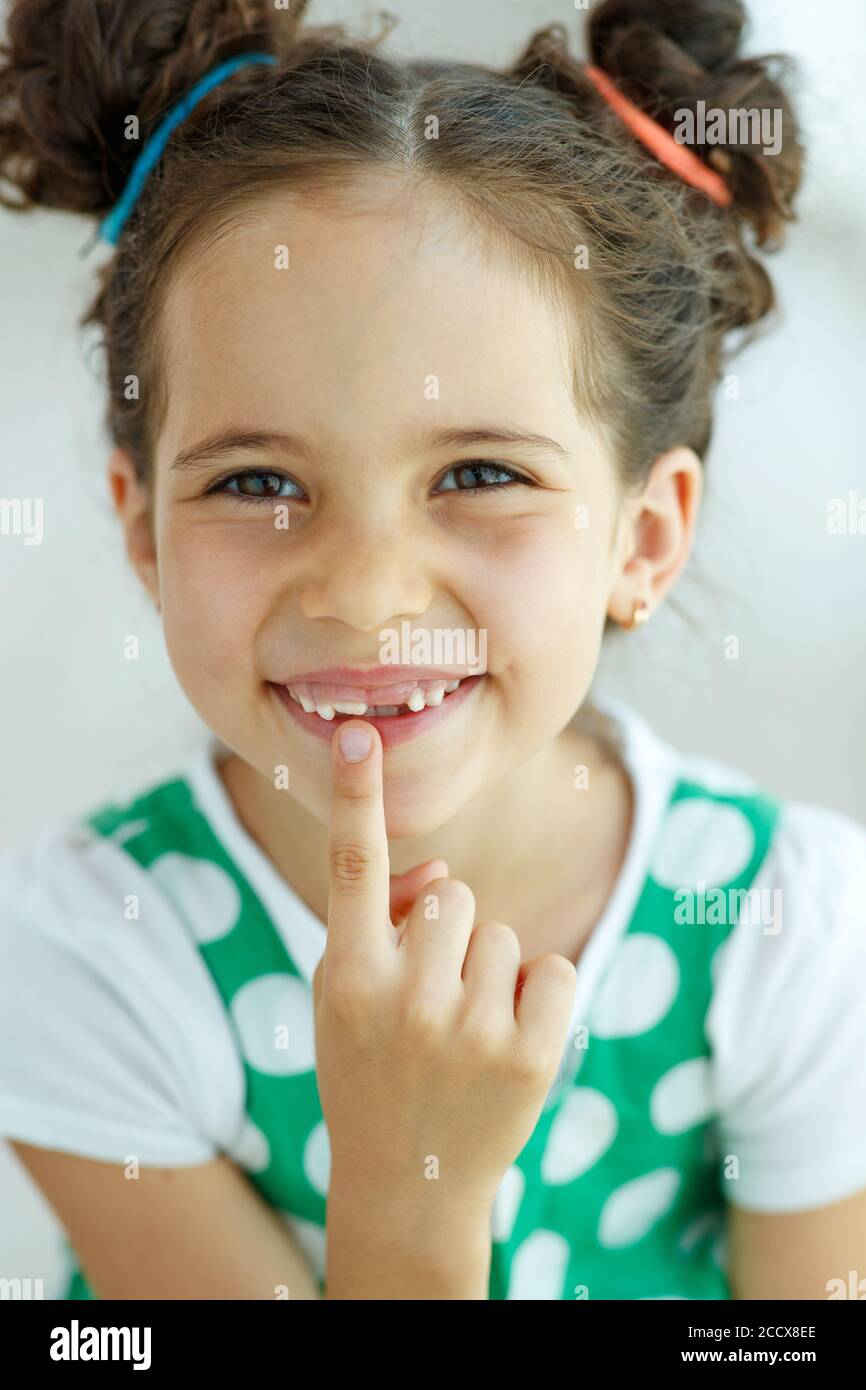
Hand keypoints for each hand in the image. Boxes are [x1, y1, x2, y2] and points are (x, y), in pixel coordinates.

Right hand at [313, 719, 577, 1212]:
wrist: (407, 1180)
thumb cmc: (373, 1065)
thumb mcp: (348, 995)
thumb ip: (381, 920)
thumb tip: (440, 872)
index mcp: (345, 974)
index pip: (352, 867)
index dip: (356, 796)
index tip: (359, 733)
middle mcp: (401, 997)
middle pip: (456, 897)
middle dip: (451, 936)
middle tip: (434, 999)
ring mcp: (467, 1029)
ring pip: (503, 934)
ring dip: (491, 972)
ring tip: (465, 1032)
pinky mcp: (527, 1056)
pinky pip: (553, 969)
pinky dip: (540, 996)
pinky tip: (510, 1040)